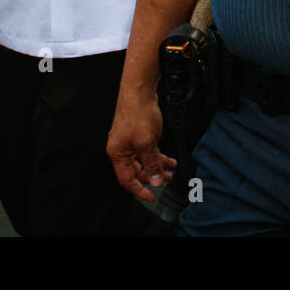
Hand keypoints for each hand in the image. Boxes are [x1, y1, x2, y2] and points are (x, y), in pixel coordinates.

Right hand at [106, 88, 176, 202]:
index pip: (127, 180)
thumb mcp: (147, 144)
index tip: (152, 197)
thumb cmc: (138, 115)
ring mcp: (129, 143)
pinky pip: (147, 152)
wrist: (140, 92)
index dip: (139, 190)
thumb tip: (156, 182)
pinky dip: (158, 156)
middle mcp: (121, 150)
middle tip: (168, 180)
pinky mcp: (138, 136)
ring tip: (172, 169)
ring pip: (144, 162)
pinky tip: (169, 159)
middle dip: (152, 177)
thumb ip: (151, 164)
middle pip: (136, 172)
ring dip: (158, 167)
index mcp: (118, 154)